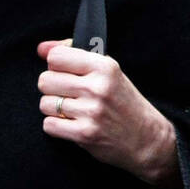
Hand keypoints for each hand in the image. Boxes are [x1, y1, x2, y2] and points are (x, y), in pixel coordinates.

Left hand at [36, 39, 181, 188]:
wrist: (148, 140)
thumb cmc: (124, 102)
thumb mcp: (107, 72)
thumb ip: (73, 54)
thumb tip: (41, 48)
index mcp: (104, 67)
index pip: (55, 57)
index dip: (56, 66)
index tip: (66, 73)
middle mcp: (97, 87)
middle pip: (44, 80)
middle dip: (53, 89)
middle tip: (70, 95)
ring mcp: (91, 111)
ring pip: (45, 104)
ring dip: (54, 110)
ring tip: (73, 111)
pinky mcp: (85, 134)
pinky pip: (49, 125)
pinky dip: (56, 126)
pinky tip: (72, 124)